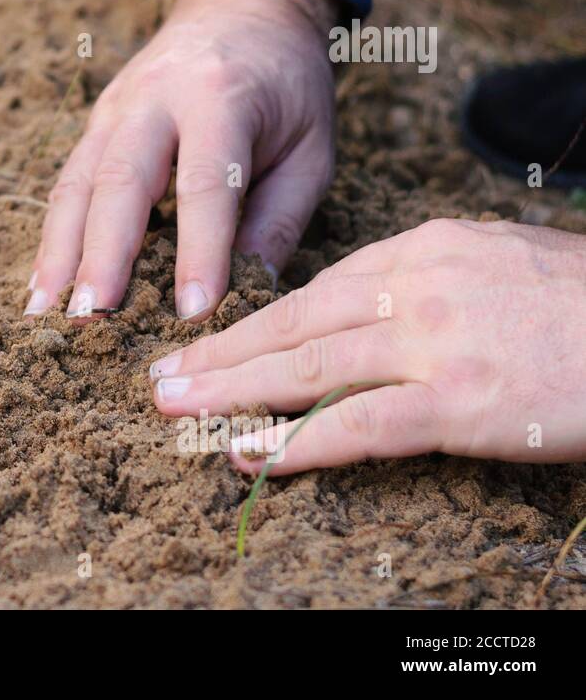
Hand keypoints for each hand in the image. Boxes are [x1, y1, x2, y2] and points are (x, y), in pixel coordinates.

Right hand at [25, 0, 338, 322]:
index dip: (198, 251)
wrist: (244, 8)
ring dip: (58, 251)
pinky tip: (45, 284)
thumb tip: (248, 294)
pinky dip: (54, 237)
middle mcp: (155, 97)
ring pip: (76, 183)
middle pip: (119, 179)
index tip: (192, 312)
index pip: (205, 183)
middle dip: (101, 253)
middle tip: (91, 314)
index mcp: (221, 97)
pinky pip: (67, 184)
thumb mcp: (311, 148)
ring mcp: (115, 108)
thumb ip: (281, 218)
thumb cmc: (288, 87)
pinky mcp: (95, 123)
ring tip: (46, 311)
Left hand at [151, 219, 585, 473]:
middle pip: (295, 324)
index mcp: (424, 249)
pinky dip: (298, 442)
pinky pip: (360, 424)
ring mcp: (435, 342)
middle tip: (160, 378)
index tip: (206, 341)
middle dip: (220, 354)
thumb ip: (431, 276)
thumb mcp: (500, 257)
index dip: (254, 322)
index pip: (316, 290)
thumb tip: (373, 303)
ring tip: (176, 411)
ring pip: (309, 368)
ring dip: (233, 393)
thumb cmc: (584, 302)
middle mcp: (416, 286)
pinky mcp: (461, 400)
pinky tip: (250, 454)